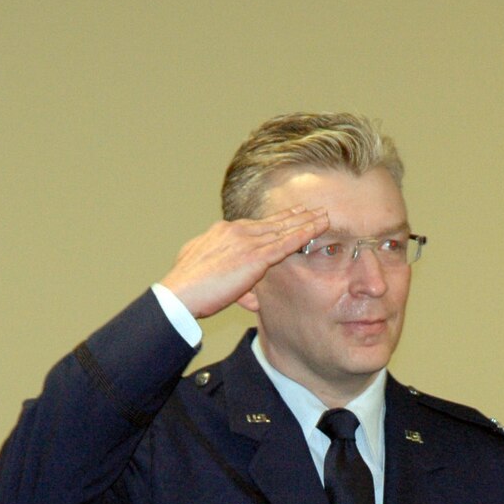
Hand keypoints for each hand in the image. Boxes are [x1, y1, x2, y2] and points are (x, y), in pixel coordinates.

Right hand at [159, 206, 327, 318]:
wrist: (180, 292)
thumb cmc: (187, 288)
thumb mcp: (206, 275)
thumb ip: (228, 280)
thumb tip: (245, 294)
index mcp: (224, 232)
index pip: (256, 226)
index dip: (275, 222)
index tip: (289, 217)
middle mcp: (237, 231)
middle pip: (273, 222)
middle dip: (295, 216)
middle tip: (313, 209)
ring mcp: (247, 241)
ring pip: (284, 229)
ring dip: (306, 222)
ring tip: (324, 215)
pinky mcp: (255, 257)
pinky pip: (286, 243)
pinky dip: (304, 234)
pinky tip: (318, 228)